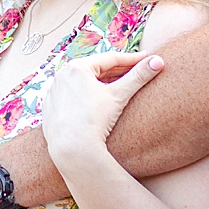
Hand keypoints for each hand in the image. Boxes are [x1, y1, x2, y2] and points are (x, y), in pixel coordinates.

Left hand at [44, 49, 163, 162]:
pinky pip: (71, 98)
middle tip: (136, 71)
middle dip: (117, 71)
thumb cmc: (94, 120)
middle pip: (95, 70)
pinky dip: (84, 98)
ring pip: (82, 84)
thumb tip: (159, 61)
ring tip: (118, 87)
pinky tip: (95, 105)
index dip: (132, 59)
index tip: (147, 59)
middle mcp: (61, 76)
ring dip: (100, 84)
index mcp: (77, 67)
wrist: (72, 149)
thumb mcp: (119, 95)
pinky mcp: (49, 109)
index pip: (110, 59)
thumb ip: (138, 76)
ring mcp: (54, 93)